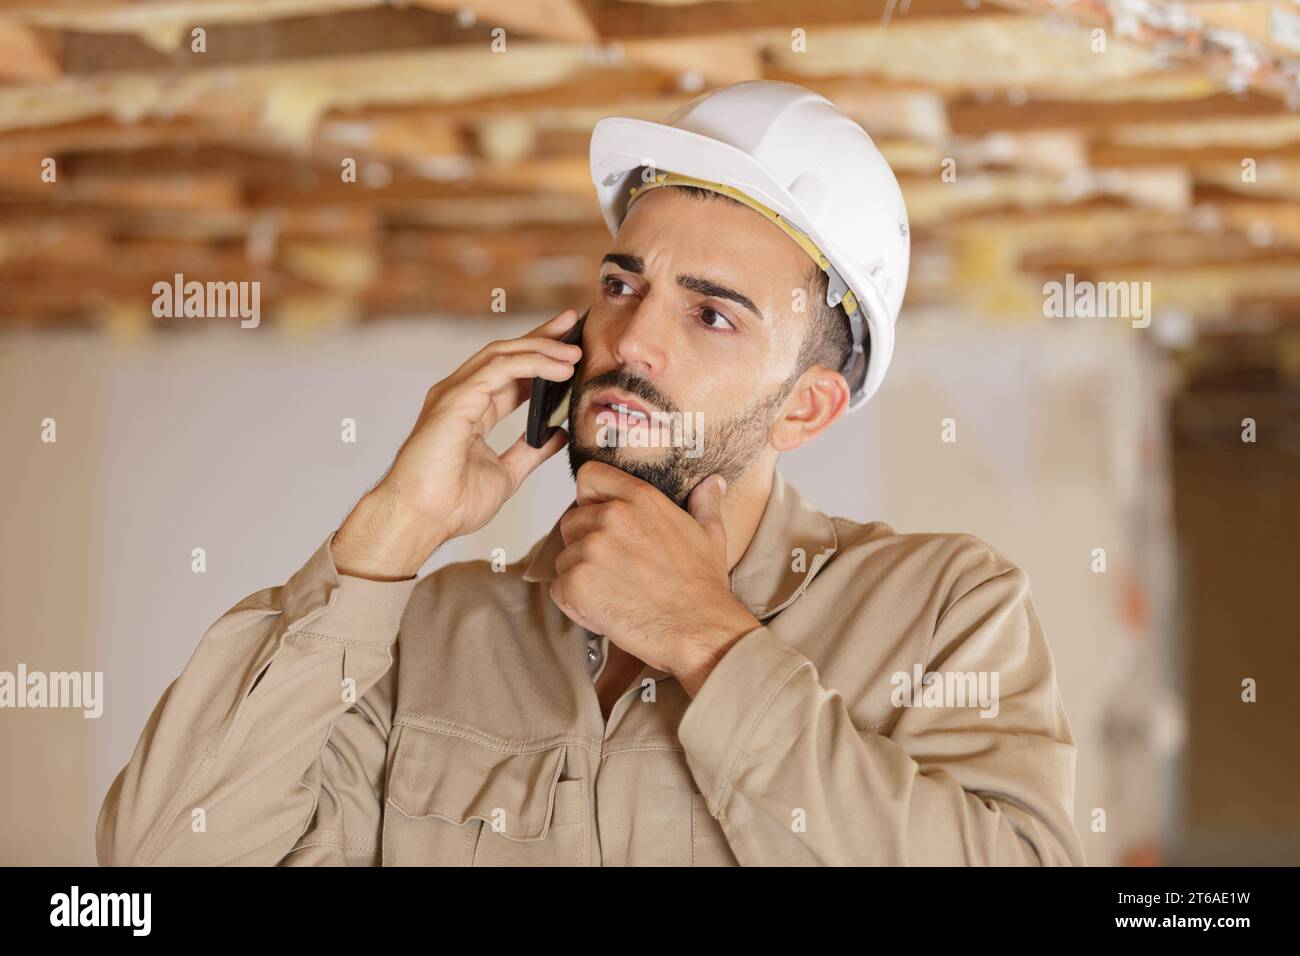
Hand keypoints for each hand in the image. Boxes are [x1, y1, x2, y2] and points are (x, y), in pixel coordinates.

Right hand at [333, 308, 581, 578]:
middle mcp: (461, 395)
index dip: (540, 355)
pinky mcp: (454, 401)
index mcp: (472, 410)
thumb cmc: (452, 503)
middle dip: (541, 337)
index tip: (570, 346)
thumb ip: (531, 452)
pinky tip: (557, 368)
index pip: (510, 372)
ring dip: (540, 348)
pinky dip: (530, 364)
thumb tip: (558, 434)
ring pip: (501, 354)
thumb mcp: (507, 474)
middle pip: (505, 353)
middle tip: (574, 325)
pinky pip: (497, 370)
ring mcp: (455, 395)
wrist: (423, 520)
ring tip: (574, 352)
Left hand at [548, 461, 760, 692]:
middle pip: (572, 522)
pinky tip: (606, 613)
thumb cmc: (703, 588)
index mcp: (640, 498)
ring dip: (582, 579)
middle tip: (615, 572)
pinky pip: (559, 590)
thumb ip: (704, 504)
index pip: (590, 476)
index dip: (590, 498)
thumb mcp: (711, 535)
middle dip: (585, 546)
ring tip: (616, 595)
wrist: (699, 629)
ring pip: (565, 558)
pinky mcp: (576, 582)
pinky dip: (576, 605)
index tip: (599, 517)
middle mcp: (611, 516)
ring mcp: (590, 549)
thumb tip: (713, 484)